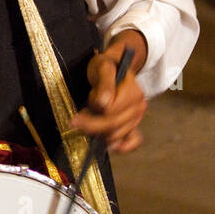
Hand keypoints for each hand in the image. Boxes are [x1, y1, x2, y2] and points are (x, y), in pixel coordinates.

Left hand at [68, 36, 146, 153]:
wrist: (113, 68)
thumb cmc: (105, 66)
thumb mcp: (102, 67)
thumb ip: (104, 84)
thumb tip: (103, 104)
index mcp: (133, 92)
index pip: (110, 112)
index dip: (92, 112)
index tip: (80, 110)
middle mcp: (138, 106)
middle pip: (113, 126)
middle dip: (91, 126)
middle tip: (75, 122)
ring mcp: (137, 118)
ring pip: (117, 136)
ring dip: (100, 134)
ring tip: (88, 123)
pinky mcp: (134, 125)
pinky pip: (133, 141)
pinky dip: (123, 146)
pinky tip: (110, 146)